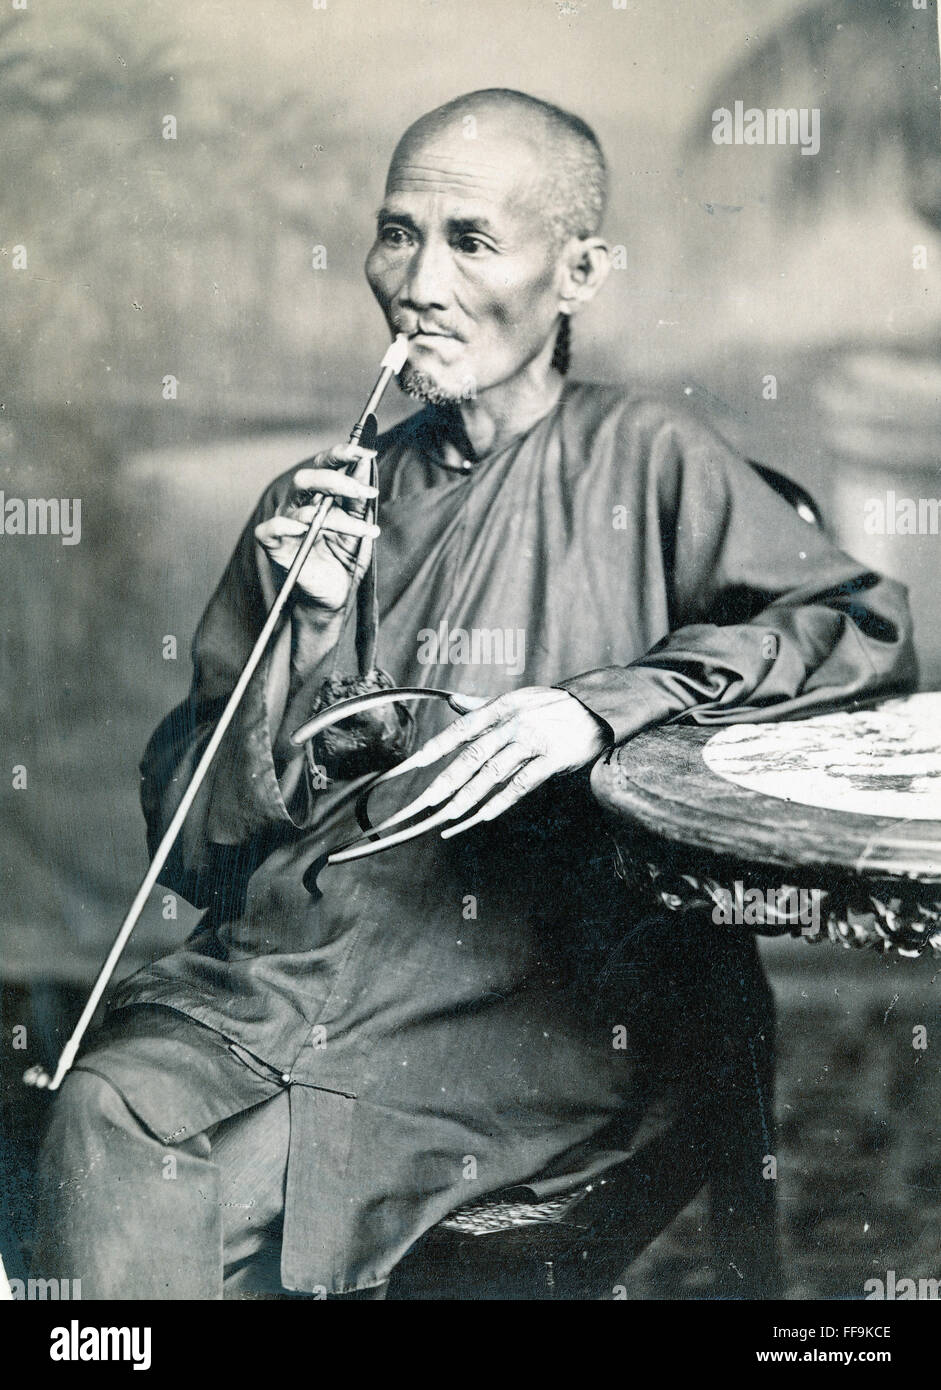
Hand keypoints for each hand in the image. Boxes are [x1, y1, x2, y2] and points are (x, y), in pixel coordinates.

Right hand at [254, 444, 379, 612]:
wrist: (334, 596)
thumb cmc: (343, 558)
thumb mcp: (359, 527)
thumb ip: (358, 499)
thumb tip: (365, 464)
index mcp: (316, 496)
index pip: (324, 464)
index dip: (342, 454)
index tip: (369, 452)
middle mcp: (297, 505)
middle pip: (306, 479)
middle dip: (339, 481)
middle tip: (367, 492)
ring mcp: (285, 525)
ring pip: (304, 510)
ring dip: (340, 519)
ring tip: (367, 531)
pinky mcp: (275, 547)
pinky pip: (272, 529)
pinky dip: (286, 526)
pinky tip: (306, 529)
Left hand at [368, 686, 610, 839]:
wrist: (597, 706)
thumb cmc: (551, 706)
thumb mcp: (516, 700)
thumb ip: (482, 706)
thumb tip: (452, 701)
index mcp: (500, 708)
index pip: (461, 729)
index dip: (435, 748)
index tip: (411, 765)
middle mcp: (513, 723)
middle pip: (472, 756)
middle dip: (444, 782)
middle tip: (422, 803)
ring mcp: (533, 741)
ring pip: (493, 773)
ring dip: (468, 798)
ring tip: (446, 817)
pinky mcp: (553, 758)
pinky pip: (522, 784)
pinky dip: (502, 801)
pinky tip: (484, 815)